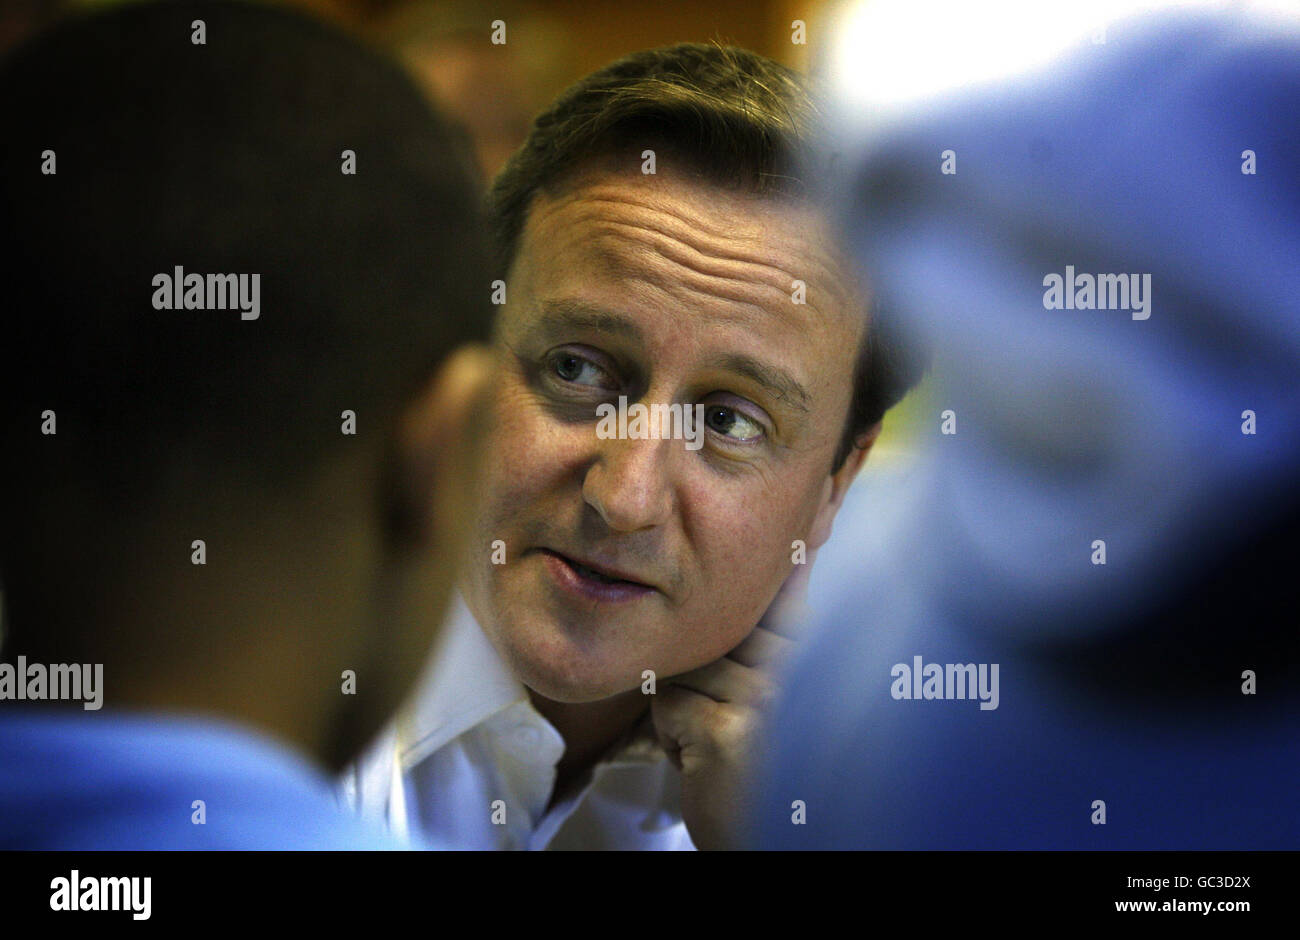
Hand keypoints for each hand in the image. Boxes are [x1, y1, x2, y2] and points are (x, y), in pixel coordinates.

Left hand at [650, 620, 795, 849]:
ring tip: (717, 742)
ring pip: (682, 667)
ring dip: (683, 709)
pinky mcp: (729, 730)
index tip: (764, 612)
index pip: (771, 599)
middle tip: (728, 718)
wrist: (766, 838)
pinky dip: (671, 738)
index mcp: (812, 653)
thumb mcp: (776, 685)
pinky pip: (668, 703)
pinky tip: (705, 763)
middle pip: (709, 631)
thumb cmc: (764, 760)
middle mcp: (797, 670)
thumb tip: (794, 555)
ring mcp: (766, 697)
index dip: (743, 602)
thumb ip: (778, 626)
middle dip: (700, 674)